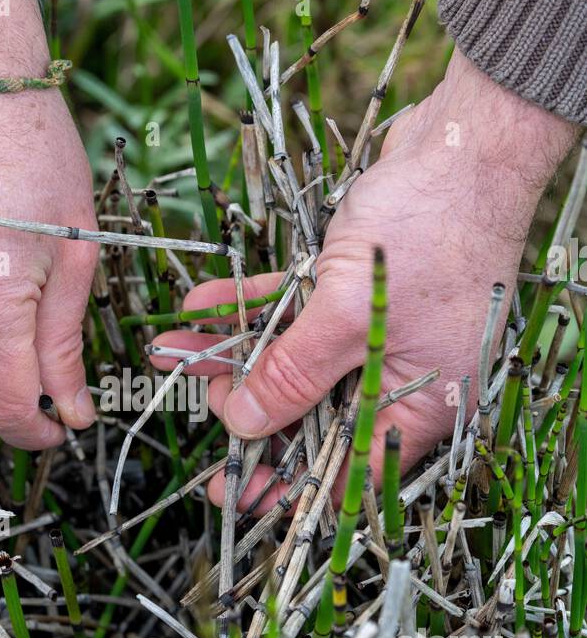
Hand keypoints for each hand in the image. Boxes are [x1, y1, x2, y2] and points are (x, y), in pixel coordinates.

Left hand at [154, 49, 575, 510]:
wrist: (464, 144)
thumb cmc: (431, 234)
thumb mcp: (350, 316)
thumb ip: (294, 376)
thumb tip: (245, 425)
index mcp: (418, 404)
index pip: (346, 469)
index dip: (286, 486)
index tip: (234, 493)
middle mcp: (397, 375)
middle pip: (311, 415)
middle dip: (248, 410)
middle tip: (201, 405)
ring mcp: (375, 330)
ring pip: (293, 360)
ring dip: (234, 355)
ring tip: (173, 354)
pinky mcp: (353, 287)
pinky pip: (292, 312)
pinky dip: (250, 310)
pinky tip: (201, 309)